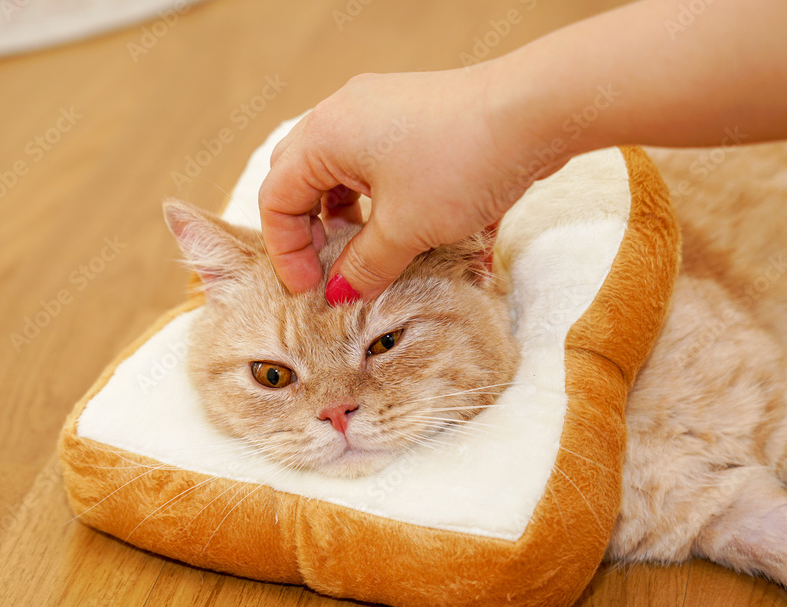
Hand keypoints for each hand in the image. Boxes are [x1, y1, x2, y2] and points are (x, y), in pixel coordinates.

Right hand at [259, 66, 561, 301]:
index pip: (275, 197)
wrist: (535, 113)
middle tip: (327, 268)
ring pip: (337, 170)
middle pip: (298, 178)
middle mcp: (342, 114)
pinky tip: (399, 228)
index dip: (286, 251)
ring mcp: (378, 109)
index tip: (308, 289)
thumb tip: (340, 294)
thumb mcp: (405, 230)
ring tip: (364, 254)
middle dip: (307, 229)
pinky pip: (372, 160)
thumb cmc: (461, 164)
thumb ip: (364, 267)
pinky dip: (372, 197)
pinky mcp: (411, 115)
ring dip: (341, 216)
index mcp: (323, 136)